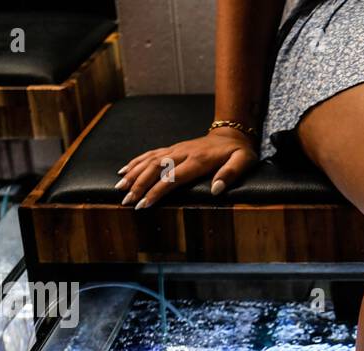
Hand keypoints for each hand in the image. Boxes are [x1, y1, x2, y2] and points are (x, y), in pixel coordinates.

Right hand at [115, 127, 256, 208]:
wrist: (233, 133)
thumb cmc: (239, 152)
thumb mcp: (243, 162)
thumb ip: (231, 174)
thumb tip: (216, 190)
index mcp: (198, 160)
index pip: (173, 177)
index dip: (157, 191)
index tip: (144, 204)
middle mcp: (182, 153)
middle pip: (156, 168)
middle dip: (139, 185)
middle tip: (126, 200)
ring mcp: (176, 149)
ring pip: (149, 160)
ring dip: (133, 173)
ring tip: (120, 187)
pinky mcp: (172, 148)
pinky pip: (151, 154)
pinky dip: (136, 161)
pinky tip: (123, 170)